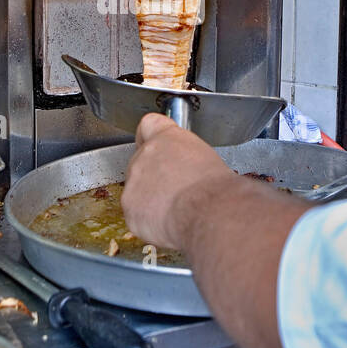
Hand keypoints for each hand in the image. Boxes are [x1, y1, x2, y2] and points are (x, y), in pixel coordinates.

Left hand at [122, 114, 239, 250]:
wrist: (209, 213)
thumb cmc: (216, 188)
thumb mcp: (208, 159)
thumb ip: (187, 157)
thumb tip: (188, 168)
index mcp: (166, 138)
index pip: (149, 125)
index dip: (152, 137)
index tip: (156, 146)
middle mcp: (145, 155)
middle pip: (142, 163)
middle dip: (155, 177)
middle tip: (176, 191)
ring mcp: (134, 182)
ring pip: (137, 190)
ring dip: (151, 200)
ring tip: (176, 210)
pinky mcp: (130, 208)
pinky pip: (136, 214)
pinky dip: (149, 221)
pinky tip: (169, 222)